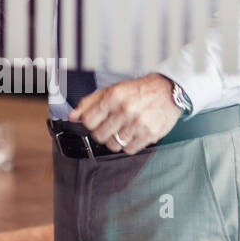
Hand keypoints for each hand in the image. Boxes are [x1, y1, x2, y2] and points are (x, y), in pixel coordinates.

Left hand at [68, 74, 182, 154]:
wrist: (167, 91)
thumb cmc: (138, 91)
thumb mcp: (112, 90)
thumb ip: (89, 103)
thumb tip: (72, 116)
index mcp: (114, 97)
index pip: (88, 121)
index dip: (89, 123)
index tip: (95, 122)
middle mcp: (126, 110)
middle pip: (99, 135)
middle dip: (101, 132)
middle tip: (109, 126)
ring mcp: (138, 123)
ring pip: (113, 145)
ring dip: (114, 140)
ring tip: (121, 130)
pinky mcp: (150, 135)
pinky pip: (129, 150)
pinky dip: (128, 145)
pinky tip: (131, 134)